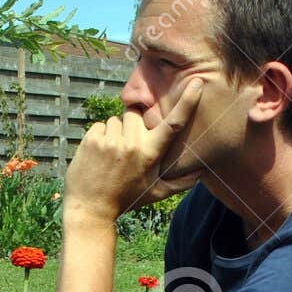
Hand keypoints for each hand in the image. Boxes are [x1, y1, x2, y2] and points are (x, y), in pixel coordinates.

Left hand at [63, 79, 203, 221]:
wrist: (90, 209)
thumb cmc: (126, 200)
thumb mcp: (155, 194)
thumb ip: (180, 183)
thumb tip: (200, 172)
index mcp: (151, 154)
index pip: (174, 124)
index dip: (187, 102)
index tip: (196, 83)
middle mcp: (133, 144)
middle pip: (138, 114)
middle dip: (135, 125)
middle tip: (128, 147)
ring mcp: (111, 141)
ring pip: (118, 119)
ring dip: (117, 131)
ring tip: (113, 154)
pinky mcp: (92, 139)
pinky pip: (101, 125)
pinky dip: (101, 135)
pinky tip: (100, 154)